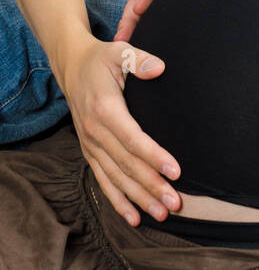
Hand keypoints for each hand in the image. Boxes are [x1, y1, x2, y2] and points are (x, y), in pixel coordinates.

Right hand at [62, 36, 181, 225]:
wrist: (72, 67)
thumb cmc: (102, 60)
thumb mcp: (119, 51)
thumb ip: (139, 59)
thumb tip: (159, 69)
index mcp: (105, 109)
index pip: (133, 138)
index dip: (154, 156)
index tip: (176, 171)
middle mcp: (95, 132)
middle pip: (127, 165)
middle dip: (152, 186)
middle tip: (175, 203)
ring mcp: (91, 145)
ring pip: (116, 178)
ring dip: (139, 199)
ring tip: (162, 214)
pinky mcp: (90, 152)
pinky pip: (103, 181)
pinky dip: (118, 201)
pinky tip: (133, 219)